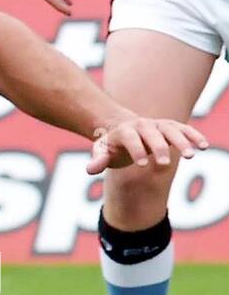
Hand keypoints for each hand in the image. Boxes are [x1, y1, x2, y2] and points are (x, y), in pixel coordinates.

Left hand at [87, 114, 206, 175]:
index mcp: (124, 131)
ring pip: (171, 131)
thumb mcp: (102, 151)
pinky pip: (184, 129)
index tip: (142, 165)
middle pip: (152, 134)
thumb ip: (98, 160)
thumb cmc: (112, 144)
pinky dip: (194, 136)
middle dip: (158, 148)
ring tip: (191, 156)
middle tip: (164, 164)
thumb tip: (90, 170)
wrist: (122, 128)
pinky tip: (204, 146)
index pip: (130, 138)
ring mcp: (158, 125)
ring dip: (182, 142)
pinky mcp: (170, 127)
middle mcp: (142, 125)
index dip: (136, 150)